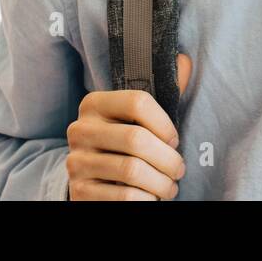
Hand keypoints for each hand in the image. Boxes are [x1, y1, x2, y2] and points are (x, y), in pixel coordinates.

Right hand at [66, 53, 191, 199]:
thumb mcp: (139, 118)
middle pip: (136, 139)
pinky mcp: (79, 192)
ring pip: (132, 171)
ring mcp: (76, 162)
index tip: (175, 140)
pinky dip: (145, 200)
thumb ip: (163, 91)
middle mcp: (80, 130)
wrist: (93, 180)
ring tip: (170, 186)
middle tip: (179, 170)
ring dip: (161, 183)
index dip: (165, 123)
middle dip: (168, 159)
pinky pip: (123, 197)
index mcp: (94, 103)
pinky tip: (151, 198)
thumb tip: (185, 61)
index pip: (137, 101)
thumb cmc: (126, 144)